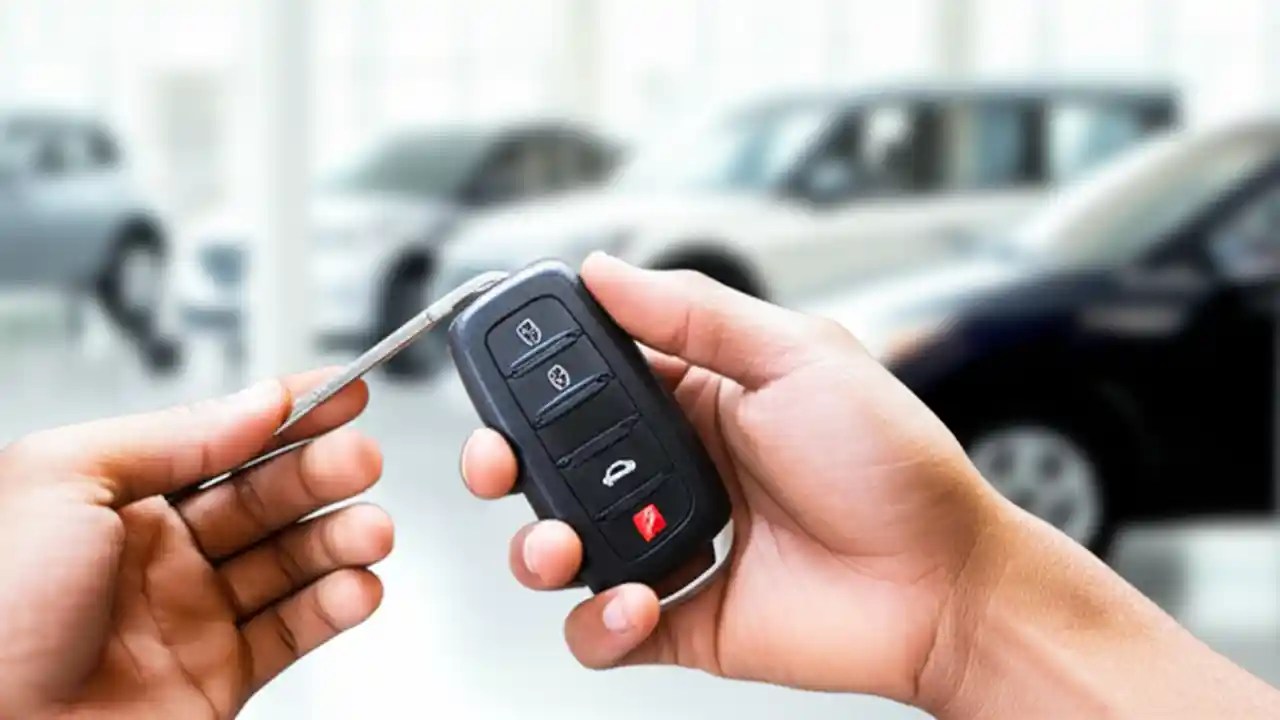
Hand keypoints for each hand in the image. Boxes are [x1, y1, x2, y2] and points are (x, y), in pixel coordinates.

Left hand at [0, 369, 392, 718]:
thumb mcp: (60, 481)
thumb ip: (168, 435)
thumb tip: (254, 405)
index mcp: (118, 500)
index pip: (223, 440)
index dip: (289, 414)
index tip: (343, 393)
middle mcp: (160, 555)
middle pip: (267, 498)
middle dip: (322, 472)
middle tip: (362, 459)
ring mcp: (193, 616)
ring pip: (292, 563)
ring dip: (342, 539)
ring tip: (372, 530)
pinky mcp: (219, 677)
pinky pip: (294, 632)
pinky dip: (336, 607)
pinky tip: (356, 587)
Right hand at [459, 253, 1006, 707]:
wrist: (944, 586)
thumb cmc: (895, 465)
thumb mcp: (799, 357)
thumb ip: (696, 313)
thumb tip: (608, 268)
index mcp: (695, 398)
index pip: (587, 378)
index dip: (535, 378)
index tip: (504, 376)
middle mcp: (672, 471)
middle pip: (553, 464)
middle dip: (505, 463)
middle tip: (498, 464)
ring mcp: (672, 546)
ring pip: (561, 548)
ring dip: (539, 549)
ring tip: (563, 548)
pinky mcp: (680, 619)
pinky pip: (602, 631)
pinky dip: (598, 626)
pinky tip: (635, 604)